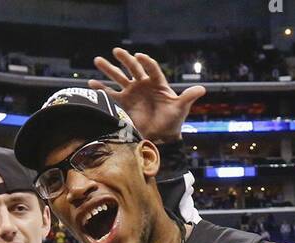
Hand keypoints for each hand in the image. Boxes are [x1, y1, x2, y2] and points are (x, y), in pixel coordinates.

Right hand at [89, 47, 205, 143]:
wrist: (161, 138)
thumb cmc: (173, 122)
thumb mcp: (181, 108)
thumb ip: (188, 97)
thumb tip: (202, 89)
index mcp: (157, 83)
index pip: (151, 68)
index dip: (145, 62)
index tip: (139, 56)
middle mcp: (143, 85)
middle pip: (133, 68)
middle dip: (125, 59)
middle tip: (116, 51)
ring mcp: (132, 93)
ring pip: (119, 78)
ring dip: (109, 69)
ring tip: (98, 60)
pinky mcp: (124, 103)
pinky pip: (111, 94)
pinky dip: (101, 89)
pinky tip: (91, 83)